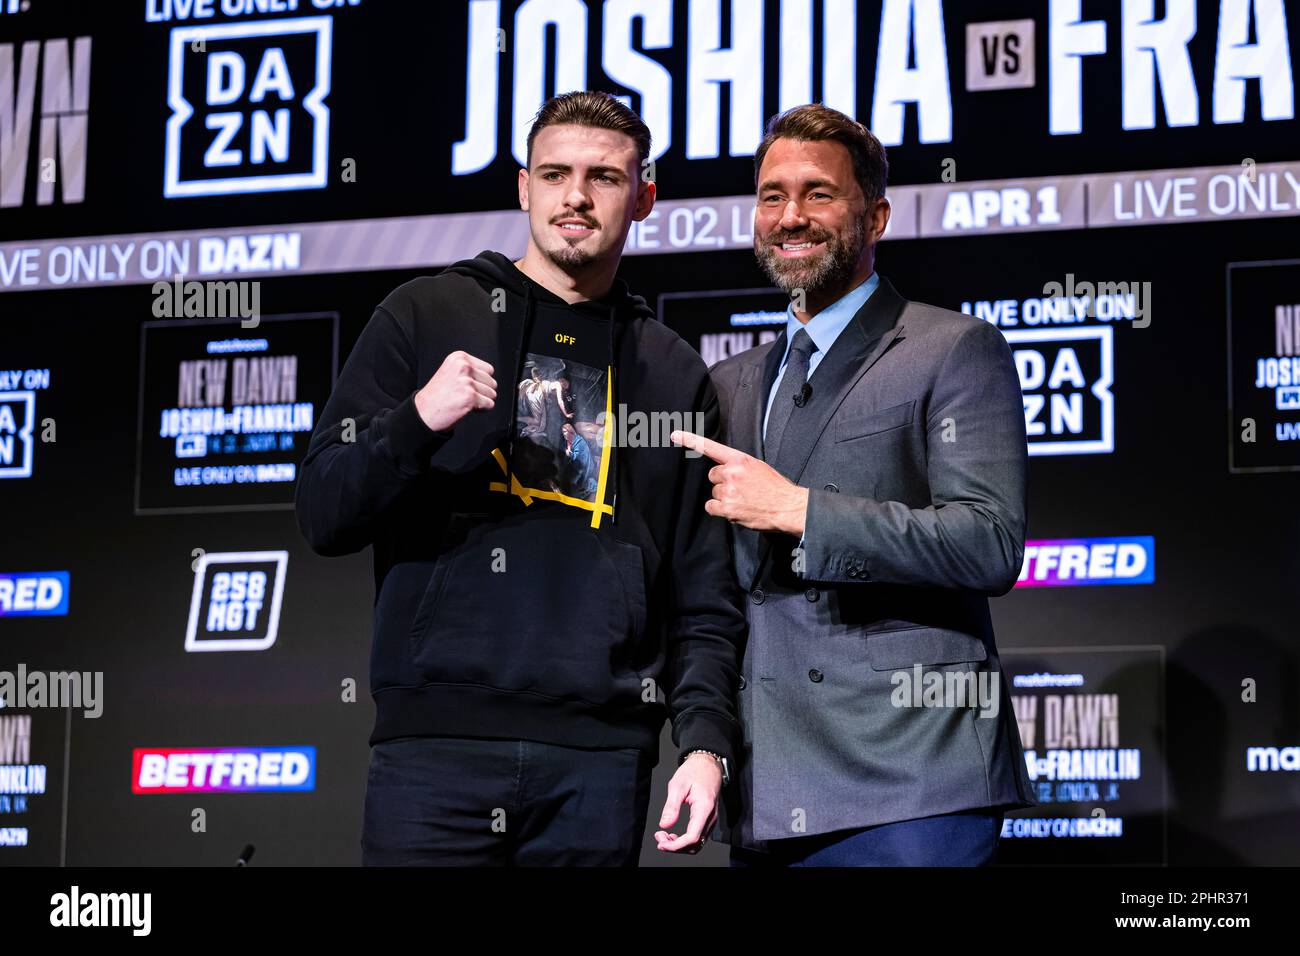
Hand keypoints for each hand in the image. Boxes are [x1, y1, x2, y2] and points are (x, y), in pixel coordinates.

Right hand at [414, 351, 495, 431]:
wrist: (424, 411)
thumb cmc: (437, 395)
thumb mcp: (451, 371)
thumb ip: (470, 370)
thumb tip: (491, 377)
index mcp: (459, 358)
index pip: (489, 370)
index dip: (481, 381)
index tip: (467, 386)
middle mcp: (463, 366)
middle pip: (492, 382)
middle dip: (482, 392)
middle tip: (464, 395)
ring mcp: (467, 381)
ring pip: (492, 393)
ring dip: (481, 401)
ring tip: (464, 401)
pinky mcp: (470, 396)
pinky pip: (489, 404)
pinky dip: (482, 409)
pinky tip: (467, 407)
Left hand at [654, 753, 721, 853]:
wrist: (708, 763)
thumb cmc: (694, 771)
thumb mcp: (677, 785)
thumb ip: (671, 806)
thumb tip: (664, 824)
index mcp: (704, 808)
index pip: (692, 837)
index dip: (676, 845)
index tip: (661, 842)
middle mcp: (710, 817)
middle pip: (695, 845)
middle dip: (675, 847)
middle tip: (659, 838)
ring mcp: (710, 819)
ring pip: (697, 844)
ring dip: (680, 845)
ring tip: (664, 837)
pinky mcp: (707, 819)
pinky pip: (698, 836)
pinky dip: (685, 840)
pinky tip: (673, 834)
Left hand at [670, 431, 808, 535]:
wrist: (787, 507)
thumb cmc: (776, 488)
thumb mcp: (758, 468)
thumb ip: (740, 466)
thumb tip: (726, 471)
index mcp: (740, 460)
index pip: (711, 447)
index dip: (691, 440)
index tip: (674, 435)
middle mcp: (732, 473)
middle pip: (713, 476)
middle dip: (723, 482)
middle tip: (741, 489)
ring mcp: (728, 491)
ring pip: (714, 492)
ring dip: (725, 498)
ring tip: (743, 500)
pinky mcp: (727, 508)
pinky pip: (711, 507)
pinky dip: (720, 510)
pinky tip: (735, 509)